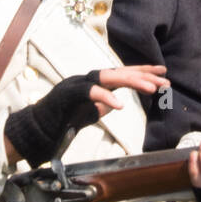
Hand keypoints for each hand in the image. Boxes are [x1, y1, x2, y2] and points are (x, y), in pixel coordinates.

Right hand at [4, 65, 168, 167]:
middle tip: (165, 81)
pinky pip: (89, 92)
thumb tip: (115, 102)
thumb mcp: (87, 114)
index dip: (143, 72)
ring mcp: (77, 84)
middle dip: (144, 75)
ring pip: (108, 76)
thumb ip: (101, 106)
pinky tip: (119, 105)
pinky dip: (104, 96)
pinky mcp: (68, 94)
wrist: (36, 130)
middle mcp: (87, 79)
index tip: (163, 73)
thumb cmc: (60, 122)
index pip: (122, 74)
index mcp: (93, 83)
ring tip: (151, 88)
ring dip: (131, 80)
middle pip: (119, 71)